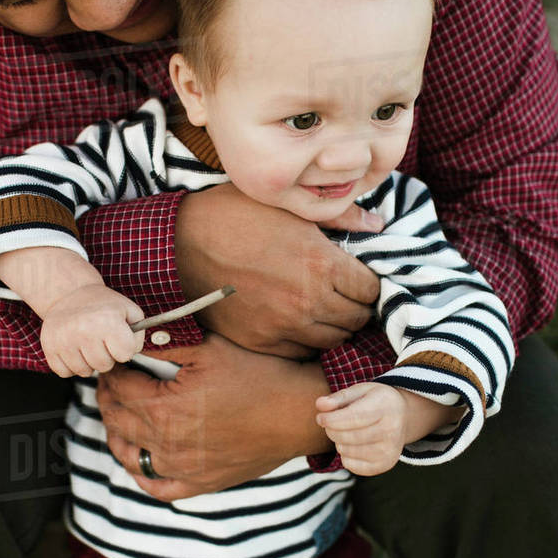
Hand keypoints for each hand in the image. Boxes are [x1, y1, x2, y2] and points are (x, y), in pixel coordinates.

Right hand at [40, 285, 143, 376]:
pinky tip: (73, 348)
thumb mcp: (129, 311)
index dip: (125, 348)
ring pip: (84, 372)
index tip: (118, 338)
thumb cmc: (102, 305)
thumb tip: (131, 352)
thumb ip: (138, 333)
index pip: (125, 355)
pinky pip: (65, 372)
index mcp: (107, 320)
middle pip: (104, 365)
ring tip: (86, 343)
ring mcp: (64, 340)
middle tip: (101, 340)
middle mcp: (84, 331)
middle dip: (106, 356)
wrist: (70, 294)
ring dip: (88, 362)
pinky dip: (70, 365)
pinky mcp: (49, 347)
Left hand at [95, 332, 331, 500]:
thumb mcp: (209, 348)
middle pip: (117, 419)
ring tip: (119, 413)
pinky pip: (156, 486)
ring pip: (128, 455)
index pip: (118, 388)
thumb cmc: (257, 373)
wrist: (298, 411)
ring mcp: (182, 468)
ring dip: (116, 431)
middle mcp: (167, 443)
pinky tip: (141, 454)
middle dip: (108, 396)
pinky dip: (141, 471)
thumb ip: (165, 342)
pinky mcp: (199, 483)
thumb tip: (132, 335)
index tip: (114, 360)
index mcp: (165, 407)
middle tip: (112, 381)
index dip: (111, 371)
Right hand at [175, 182, 382, 357]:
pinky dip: (307, 340)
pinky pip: (302, 352)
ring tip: (324, 307)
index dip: (369, 282)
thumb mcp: (288, 205)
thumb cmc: (234, 215)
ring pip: (333, 341)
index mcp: (322, 265)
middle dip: (357, 306)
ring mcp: (284, 327)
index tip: (359, 276)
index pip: (371, 289)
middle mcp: (309, 302)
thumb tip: (377, 224)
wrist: (180, 245)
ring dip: (335, 325)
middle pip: (357, 319)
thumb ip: (338, 215)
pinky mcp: (261, 342)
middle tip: (345, 293)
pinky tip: (298, 321)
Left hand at [315, 382, 454, 475]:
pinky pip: (351, 465)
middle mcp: (391, 430)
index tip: (320, 418)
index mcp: (385, 406)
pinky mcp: (385, 464)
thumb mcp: (360, 391)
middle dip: (331, 430)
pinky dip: (345, 456)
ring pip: (346, 451)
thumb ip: (338, 398)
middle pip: (347, 436)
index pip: (353, 418)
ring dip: (338, 442)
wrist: (403, 416)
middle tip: (332, 423)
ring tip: (346, 432)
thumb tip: (320, 405)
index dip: (331, 420)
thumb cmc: (375, 401)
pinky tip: (353, 445)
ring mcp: (390, 450)